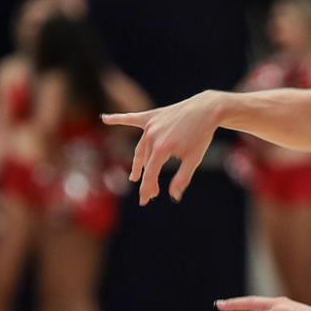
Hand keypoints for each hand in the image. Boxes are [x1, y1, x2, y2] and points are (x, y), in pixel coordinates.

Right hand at [103, 92, 220, 204]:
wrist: (206, 109)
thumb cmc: (201, 135)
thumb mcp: (194, 159)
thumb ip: (182, 178)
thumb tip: (174, 196)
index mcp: (162, 148)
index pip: (150, 173)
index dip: (147, 189)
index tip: (144, 201)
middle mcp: (152, 136)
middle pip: (145, 163)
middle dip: (148, 180)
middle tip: (152, 195)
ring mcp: (150, 125)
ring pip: (141, 149)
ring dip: (139, 164)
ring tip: (134, 176)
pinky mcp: (151, 116)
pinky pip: (132, 119)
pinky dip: (118, 119)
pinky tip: (104, 118)